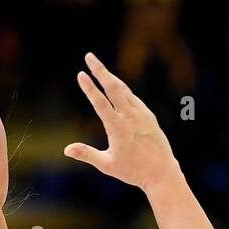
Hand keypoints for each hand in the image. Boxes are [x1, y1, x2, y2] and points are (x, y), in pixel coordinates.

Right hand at [66, 53, 178, 189]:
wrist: (162, 173)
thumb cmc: (133, 171)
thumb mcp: (107, 165)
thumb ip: (87, 154)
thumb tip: (66, 149)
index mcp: (118, 129)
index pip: (100, 103)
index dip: (89, 88)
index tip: (80, 73)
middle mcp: (131, 118)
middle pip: (114, 88)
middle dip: (100, 70)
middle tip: (88, 56)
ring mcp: (142, 115)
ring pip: (124, 90)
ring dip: (110, 77)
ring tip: (99, 67)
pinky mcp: (149, 116)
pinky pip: (134, 99)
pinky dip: (123, 90)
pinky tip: (116, 86)